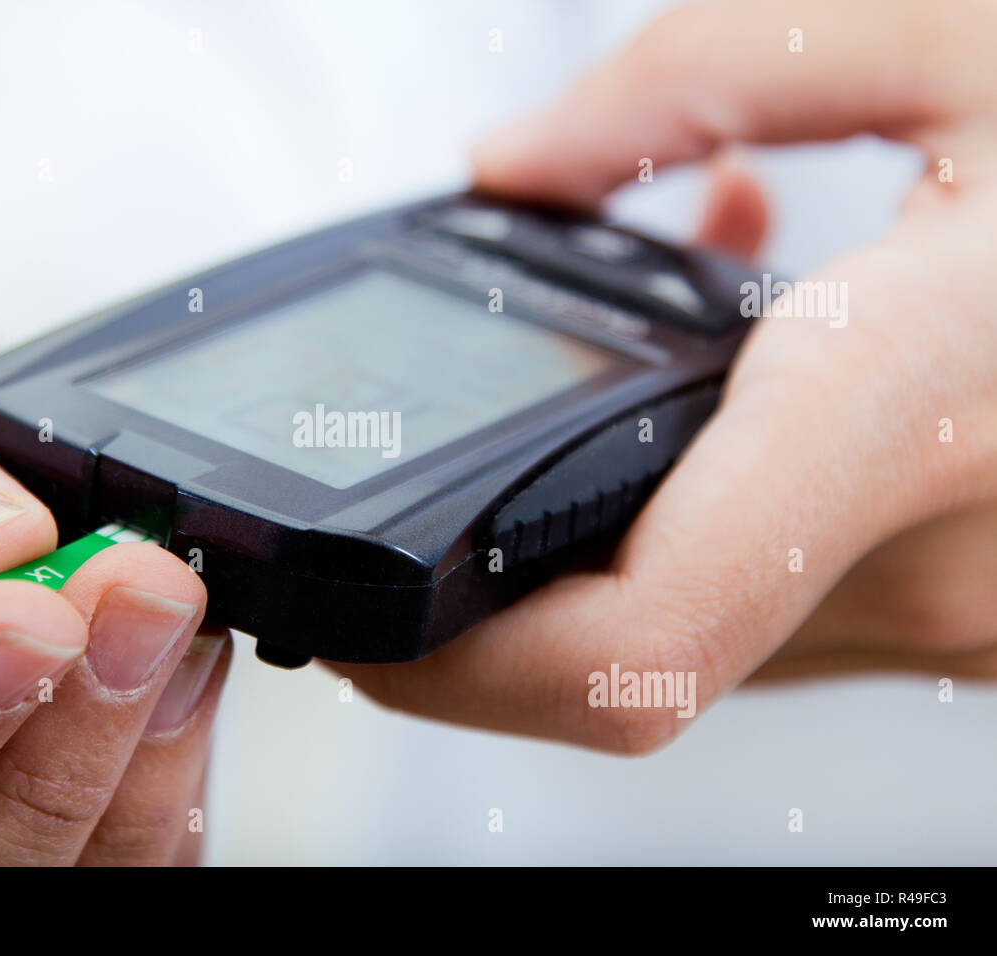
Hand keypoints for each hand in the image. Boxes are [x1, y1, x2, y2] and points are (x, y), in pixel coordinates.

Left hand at [337, 0, 996, 750]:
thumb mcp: (972, 26)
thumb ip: (701, 73)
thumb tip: (521, 161)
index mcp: (927, 405)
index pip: (643, 637)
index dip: (466, 665)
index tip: (357, 623)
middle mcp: (946, 559)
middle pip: (631, 659)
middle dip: (480, 614)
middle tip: (389, 533)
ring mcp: (967, 605)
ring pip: (699, 634)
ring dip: (579, 556)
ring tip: (528, 426)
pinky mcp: (973, 597)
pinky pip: (778, 595)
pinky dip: (689, 519)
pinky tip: (697, 393)